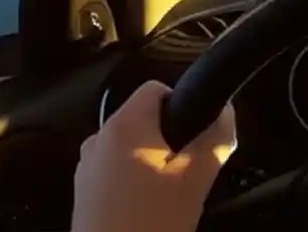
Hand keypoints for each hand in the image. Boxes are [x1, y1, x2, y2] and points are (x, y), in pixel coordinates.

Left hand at [72, 81, 236, 231]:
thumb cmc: (153, 221)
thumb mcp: (196, 180)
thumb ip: (215, 138)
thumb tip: (225, 110)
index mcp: (123, 125)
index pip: (156, 89)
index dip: (182, 106)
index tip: (194, 138)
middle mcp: (98, 138)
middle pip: (143, 120)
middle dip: (169, 140)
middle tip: (185, 175)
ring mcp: (86, 166)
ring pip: (131, 148)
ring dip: (152, 163)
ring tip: (166, 198)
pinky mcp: (82, 192)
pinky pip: (116, 171)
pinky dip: (134, 182)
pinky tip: (145, 211)